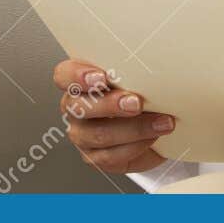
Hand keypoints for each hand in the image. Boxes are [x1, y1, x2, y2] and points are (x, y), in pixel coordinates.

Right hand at [51, 57, 176, 174]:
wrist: (153, 127)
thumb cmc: (141, 95)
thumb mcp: (136, 76)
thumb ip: (133, 70)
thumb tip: (154, 65)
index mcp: (80, 81)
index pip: (64, 75)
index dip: (77, 76)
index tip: (101, 77)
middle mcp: (75, 108)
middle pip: (79, 107)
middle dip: (110, 105)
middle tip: (136, 102)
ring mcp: (82, 134)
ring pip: (99, 134)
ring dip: (134, 128)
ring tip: (160, 122)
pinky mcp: (94, 157)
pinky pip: (110, 156)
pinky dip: (136, 147)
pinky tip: (152, 138)